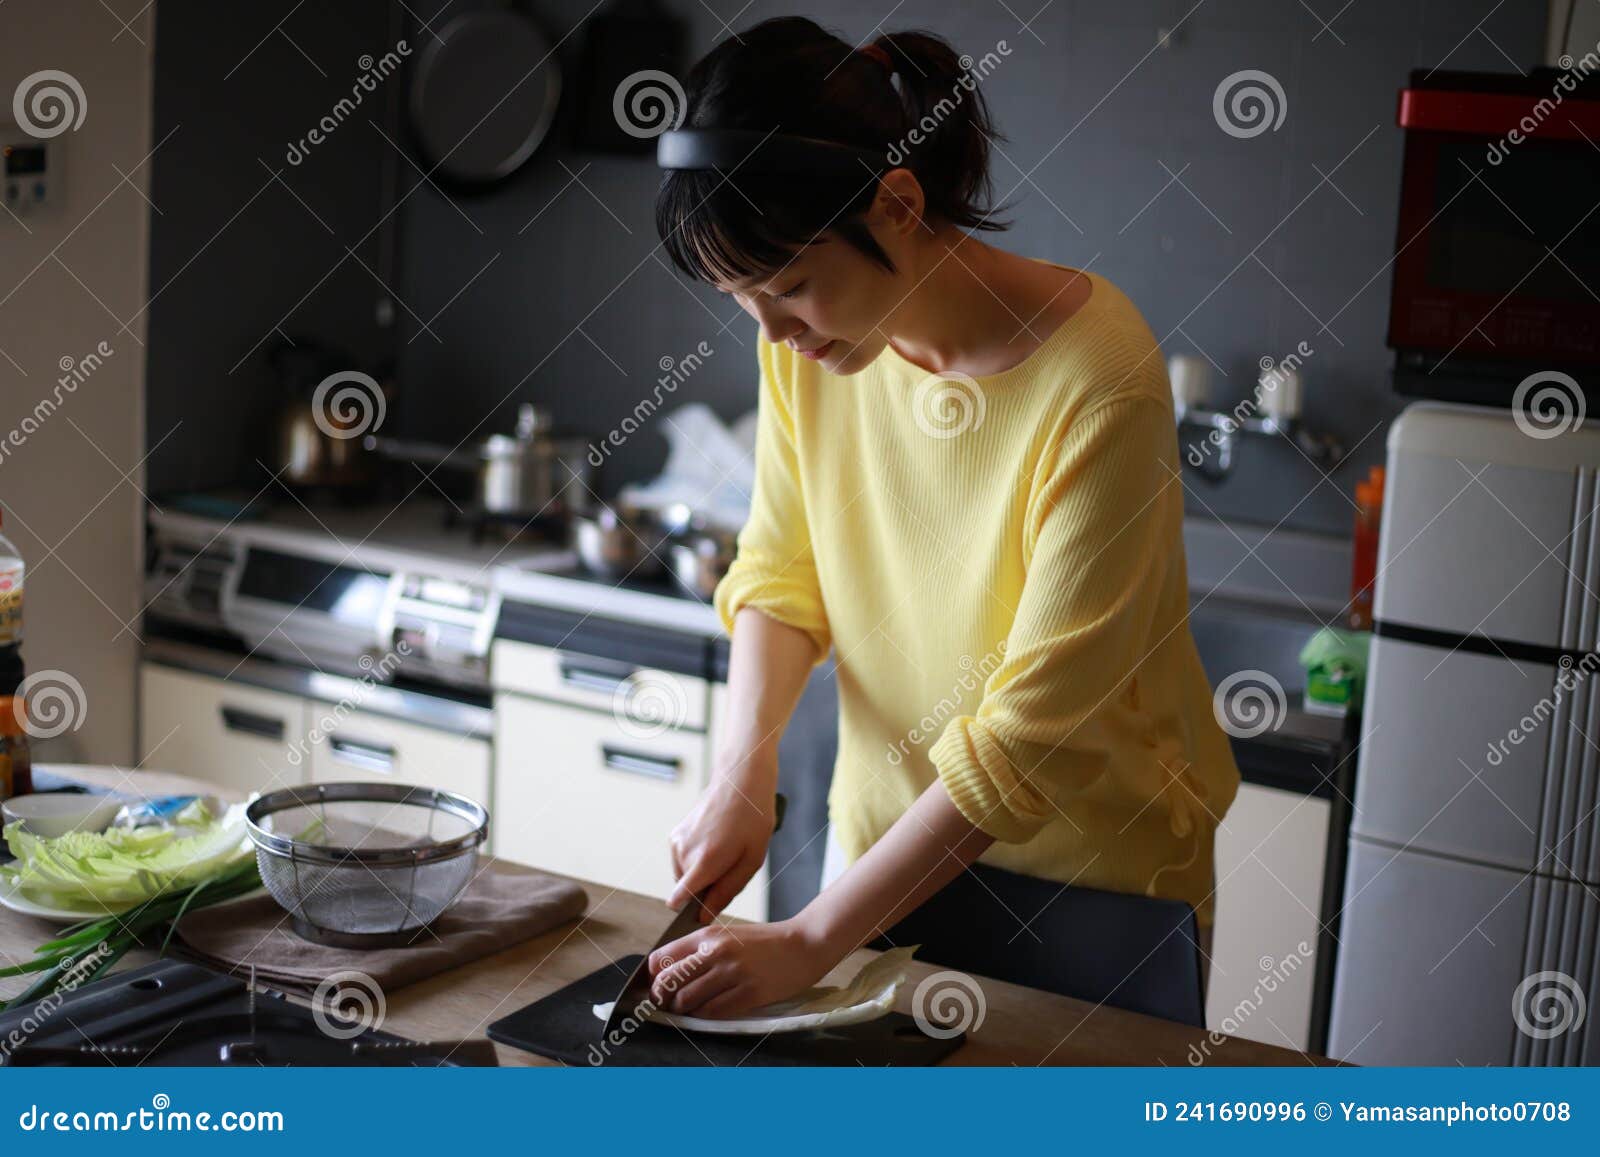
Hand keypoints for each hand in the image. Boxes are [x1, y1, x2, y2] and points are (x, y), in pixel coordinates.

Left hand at [647, 918, 836, 1017]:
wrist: (804, 944)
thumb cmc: (765, 942)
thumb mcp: (728, 935)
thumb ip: (701, 950)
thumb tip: (670, 973)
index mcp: (707, 935)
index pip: (661, 958)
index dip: (652, 978)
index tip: (657, 987)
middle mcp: (715, 952)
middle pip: (667, 982)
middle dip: (661, 998)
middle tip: (667, 1005)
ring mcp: (732, 973)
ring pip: (687, 1000)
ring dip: (683, 1011)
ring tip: (689, 1011)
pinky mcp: (748, 993)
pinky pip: (712, 1012)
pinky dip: (704, 1017)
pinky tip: (708, 1013)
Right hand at [667, 760, 778, 918]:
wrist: (740, 782)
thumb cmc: (752, 820)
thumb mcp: (751, 861)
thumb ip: (726, 892)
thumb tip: (704, 915)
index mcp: (705, 861)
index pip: (678, 900)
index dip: (689, 912)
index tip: (702, 913)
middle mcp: (684, 852)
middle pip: (686, 891)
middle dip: (705, 888)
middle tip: (730, 868)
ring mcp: (676, 842)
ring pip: (684, 876)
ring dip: (701, 873)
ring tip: (724, 851)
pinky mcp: (675, 834)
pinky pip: (682, 861)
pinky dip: (696, 860)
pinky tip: (715, 843)